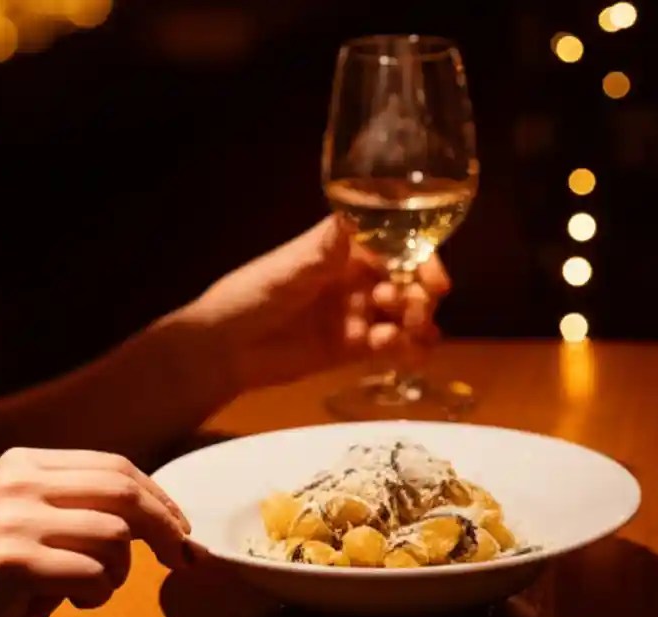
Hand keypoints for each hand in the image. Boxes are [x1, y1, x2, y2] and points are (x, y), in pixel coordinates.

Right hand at [0, 448, 190, 616]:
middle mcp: (15, 481)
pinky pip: (93, 573)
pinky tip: (74, 604)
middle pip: (123, 491)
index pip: (116, 466)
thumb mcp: (40, 529)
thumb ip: (89, 510)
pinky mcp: (10, 560)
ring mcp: (11, 518)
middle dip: (165, 527)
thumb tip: (170, 517)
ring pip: (114, 535)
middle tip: (181, 560)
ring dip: (119, 572)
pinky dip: (98, 595)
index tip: (182, 529)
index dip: (160, 498)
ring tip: (93, 590)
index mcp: (23, 462)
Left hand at [182, 215, 450, 390]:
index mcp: (340, 251)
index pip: (394, 247)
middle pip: (405, 281)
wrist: (222, 348)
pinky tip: (410, 356)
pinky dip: (406, 350)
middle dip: (420, 295)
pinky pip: (390, 347)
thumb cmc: (250, 295)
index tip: (435, 279)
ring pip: (403, 315)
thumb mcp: (285, 268)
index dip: (420, 260)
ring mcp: (355, 315)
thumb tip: (353, 218)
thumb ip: (323, 249)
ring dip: (417, 324)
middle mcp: (353, 279)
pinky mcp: (351, 349)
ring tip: (410, 337)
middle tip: (417, 312)